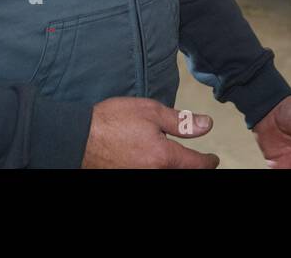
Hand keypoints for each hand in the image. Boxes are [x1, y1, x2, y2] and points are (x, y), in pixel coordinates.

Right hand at [81, 97, 219, 167]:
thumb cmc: (112, 121)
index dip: (208, 161)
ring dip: (177, 170)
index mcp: (164, 157)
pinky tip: (157, 164)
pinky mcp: (126, 179)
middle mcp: (154, 174)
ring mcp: (139, 178)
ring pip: (167, 176)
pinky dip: (159, 170)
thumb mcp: (150, 112)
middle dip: (194, 169)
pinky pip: (150, 175)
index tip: (213, 159)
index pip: (196, 164)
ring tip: (181, 163)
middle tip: (200, 163)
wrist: (77, 139)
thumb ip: (181, 121)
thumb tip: (206, 125)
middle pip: (183, 175)